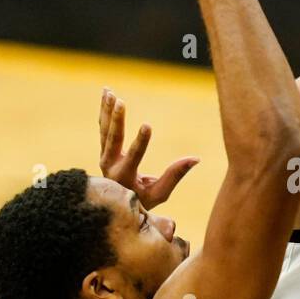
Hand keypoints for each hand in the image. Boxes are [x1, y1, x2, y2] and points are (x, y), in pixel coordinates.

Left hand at [98, 88, 198, 208]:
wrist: (118, 205)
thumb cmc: (143, 200)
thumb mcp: (161, 192)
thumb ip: (175, 175)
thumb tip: (196, 158)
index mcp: (123, 176)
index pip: (134, 156)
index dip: (140, 141)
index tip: (147, 125)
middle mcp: (109, 165)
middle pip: (112, 139)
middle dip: (116, 120)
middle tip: (120, 102)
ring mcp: (104, 156)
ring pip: (105, 130)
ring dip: (107, 111)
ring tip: (111, 92)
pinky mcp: (104, 149)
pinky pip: (103, 127)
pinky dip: (105, 110)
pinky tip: (107, 93)